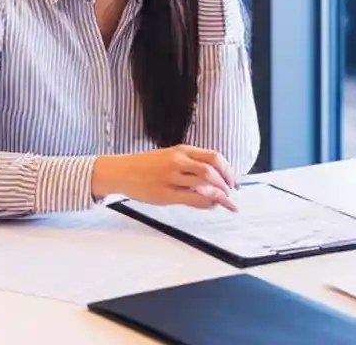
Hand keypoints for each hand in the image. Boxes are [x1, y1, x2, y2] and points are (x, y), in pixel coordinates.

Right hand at [92, 145, 239, 211]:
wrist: (121, 171)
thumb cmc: (147, 165)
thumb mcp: (171, 157)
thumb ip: (192, 166)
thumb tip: (214, 182)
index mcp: (182, 150)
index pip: (214, 157)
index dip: (228, 170)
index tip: (234, 181)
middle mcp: (178, 161)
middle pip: (212, 170)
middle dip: (227, 184)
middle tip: (232, 194)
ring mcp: (170, 177)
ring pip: (203, 185)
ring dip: (219, 195)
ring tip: (224, 202)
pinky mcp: (164, 193)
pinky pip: (191, 198)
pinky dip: (205, 203)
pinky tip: (210, 206)